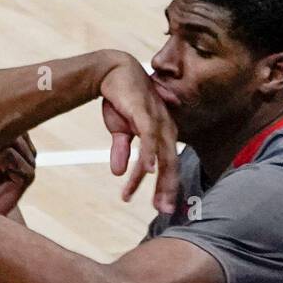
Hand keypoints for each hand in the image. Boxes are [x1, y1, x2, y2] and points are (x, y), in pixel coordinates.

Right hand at [99, 58, 178, 213]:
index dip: (166, 186)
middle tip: (164, 211)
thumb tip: (117, 172)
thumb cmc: (120, 98)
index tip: (162, 207)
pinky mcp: (144, 112)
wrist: (112, 71)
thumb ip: (121, 150)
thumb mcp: (119, 129)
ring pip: (162, 155)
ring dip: (158, 180)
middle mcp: (165, 129)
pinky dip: (149, 155)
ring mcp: (157, 120)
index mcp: (162, 133)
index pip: (168, 164)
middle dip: (168, 190)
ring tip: (153, 200)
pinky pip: (149, 138)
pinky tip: (148, 171)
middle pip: (171, 164)